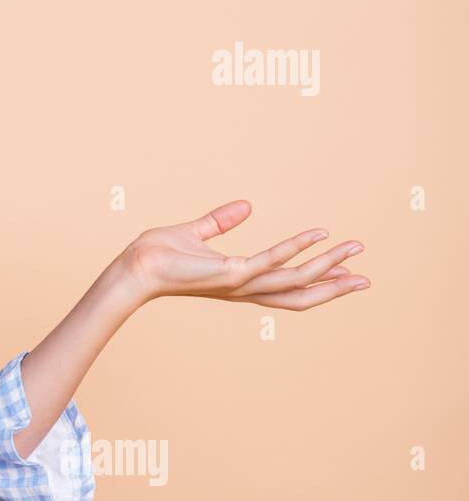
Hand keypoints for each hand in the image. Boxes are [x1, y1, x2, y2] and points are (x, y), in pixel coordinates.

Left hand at [121, 200, 370, 309]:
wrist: (134, 267)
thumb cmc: (157, 255)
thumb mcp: (196, 233)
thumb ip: (221, 221)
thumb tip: (247, 206)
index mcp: (239, 280)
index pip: (286, 287)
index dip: (317, 282)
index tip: (346, 272)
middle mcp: (243, 288)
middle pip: (300, 294)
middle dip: (334, 286)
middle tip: (367, 276)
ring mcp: (239, 283)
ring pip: (295, 280)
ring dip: (327, 265)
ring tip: (354, 248)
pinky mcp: (230, 274)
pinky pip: (271, 260)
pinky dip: (296, 247)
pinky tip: (317, 235)